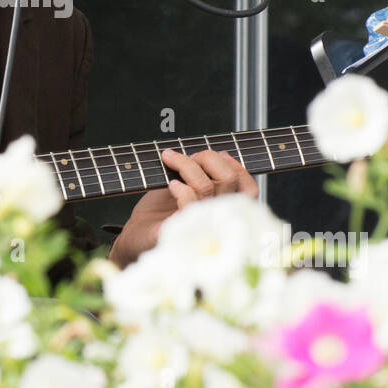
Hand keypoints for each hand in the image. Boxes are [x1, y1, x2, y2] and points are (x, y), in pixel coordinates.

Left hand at [108, 148, 256, 267]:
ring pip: (207, 187)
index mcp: (224, 207)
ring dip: (187, 165)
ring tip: (170, 160)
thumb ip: (200, 173)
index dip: (238, 167)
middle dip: (209, 158)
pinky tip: (171, 184)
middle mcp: (218, 217)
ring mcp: (203, 224)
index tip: (220, 155)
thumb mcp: (183, 184)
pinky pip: (190, 201)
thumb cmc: (160, 211)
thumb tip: (209, 153)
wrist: (138, 234)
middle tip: (191, 156)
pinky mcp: (183, 229)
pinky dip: (181, 187)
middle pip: (229, 180)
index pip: (249, 189)